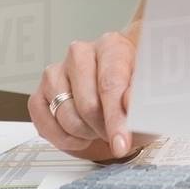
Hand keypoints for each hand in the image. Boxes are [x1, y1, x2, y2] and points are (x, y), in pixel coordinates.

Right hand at [28, 30, 141, 162]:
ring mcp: (56, 72)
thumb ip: (140, 97)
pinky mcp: (40, 93)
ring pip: (65, 116)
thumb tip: (127, 103)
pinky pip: (44, 124)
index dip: (116, 118)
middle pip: (87, 104)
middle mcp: (80, 54)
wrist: (121, 83)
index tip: (121, 142)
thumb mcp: (150, 92)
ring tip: (99, 128)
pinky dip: (64, 139)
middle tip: (115, 135)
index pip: (110, 84)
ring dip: (85, 133)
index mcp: (111, 46)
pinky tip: (81, 135)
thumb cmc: (135, 86)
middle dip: (103, 129)